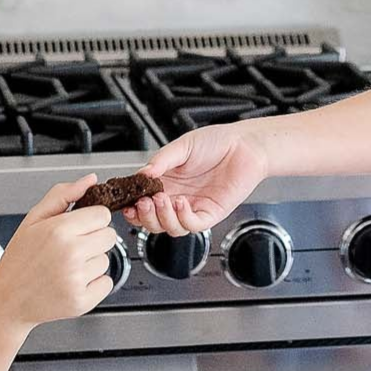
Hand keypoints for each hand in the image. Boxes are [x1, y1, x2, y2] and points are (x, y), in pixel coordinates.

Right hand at [0, 175, 117, 329]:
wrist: (7, 299)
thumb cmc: (20, 258)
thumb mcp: (34, 219)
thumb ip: (63, 195)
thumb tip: (91, 180)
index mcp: (59, 230)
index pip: (103, 215)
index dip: (90, 220)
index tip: (76, 228)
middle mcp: (70, 254)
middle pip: (110, 236)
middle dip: (93, 240)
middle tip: (70, 248)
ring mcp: (77, 279)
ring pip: (106, 260)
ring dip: (91, 262)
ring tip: (66, 267)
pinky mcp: (82, 301)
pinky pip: (106, 283)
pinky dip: (93, 284)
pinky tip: (71, 282)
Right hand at [123, 125, 267, 235]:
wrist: (244, 145)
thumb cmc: (217, 142)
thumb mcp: (182, 147)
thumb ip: (161, 160)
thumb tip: (142, 174)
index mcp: (167, 184)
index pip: (143, 205)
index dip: (133, 209)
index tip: (126, 204)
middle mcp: (177, 198)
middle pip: (153, 222)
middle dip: (144, 217)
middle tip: (142, 203)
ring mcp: (194, 208)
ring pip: (171, 228)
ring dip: (162, 218)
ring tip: (160, 200)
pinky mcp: (211, 213)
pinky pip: (193, 225)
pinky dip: (183, 218)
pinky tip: (181, 203)